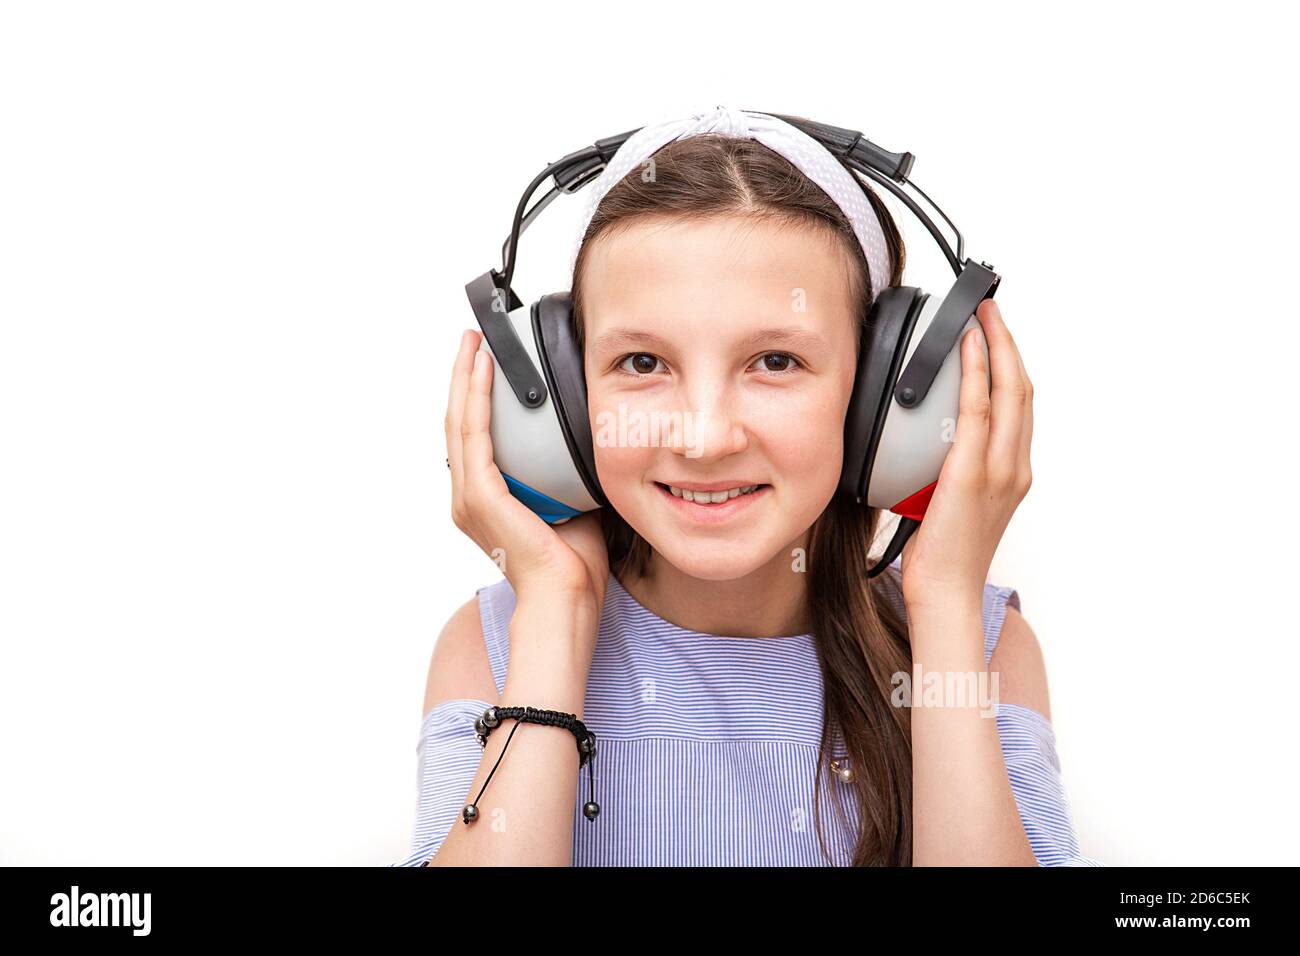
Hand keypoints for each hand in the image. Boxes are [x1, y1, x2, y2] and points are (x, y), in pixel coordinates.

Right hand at [445, 328, 610, 615]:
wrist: (566, 597)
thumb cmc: (572, 561)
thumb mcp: (568, 501)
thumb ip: (564, 470)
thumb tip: (586, 436)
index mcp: (483, 500)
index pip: (472, 437)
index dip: (474, 396)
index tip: (485, 363)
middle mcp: (467, 497)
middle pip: (458, 421)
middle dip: (465, 376)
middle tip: (473, 339)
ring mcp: (470, 496)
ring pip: (461, 421)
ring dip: (467, 378)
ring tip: (475, 343)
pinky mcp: (481, 496)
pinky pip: (476, 435)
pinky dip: (478, 398)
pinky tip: (485, 371)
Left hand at [899, 299, 1032, 608]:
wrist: (946, 591)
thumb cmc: (942, 555)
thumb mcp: (949, 503)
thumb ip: (947, 469)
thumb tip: (920, 443)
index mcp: (1014, 473)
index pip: (1020, 407)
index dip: (1013, 365)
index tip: (997, 336)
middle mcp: (1016, 467)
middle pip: (1023, 390)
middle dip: (1010, 343)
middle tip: (991, 310)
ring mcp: (1001, 469)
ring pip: (1010, 392)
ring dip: (997, 346)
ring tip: (982, 316)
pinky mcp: (975, 473)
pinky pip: (980, 411)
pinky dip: (977, 373)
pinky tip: (967, 347)